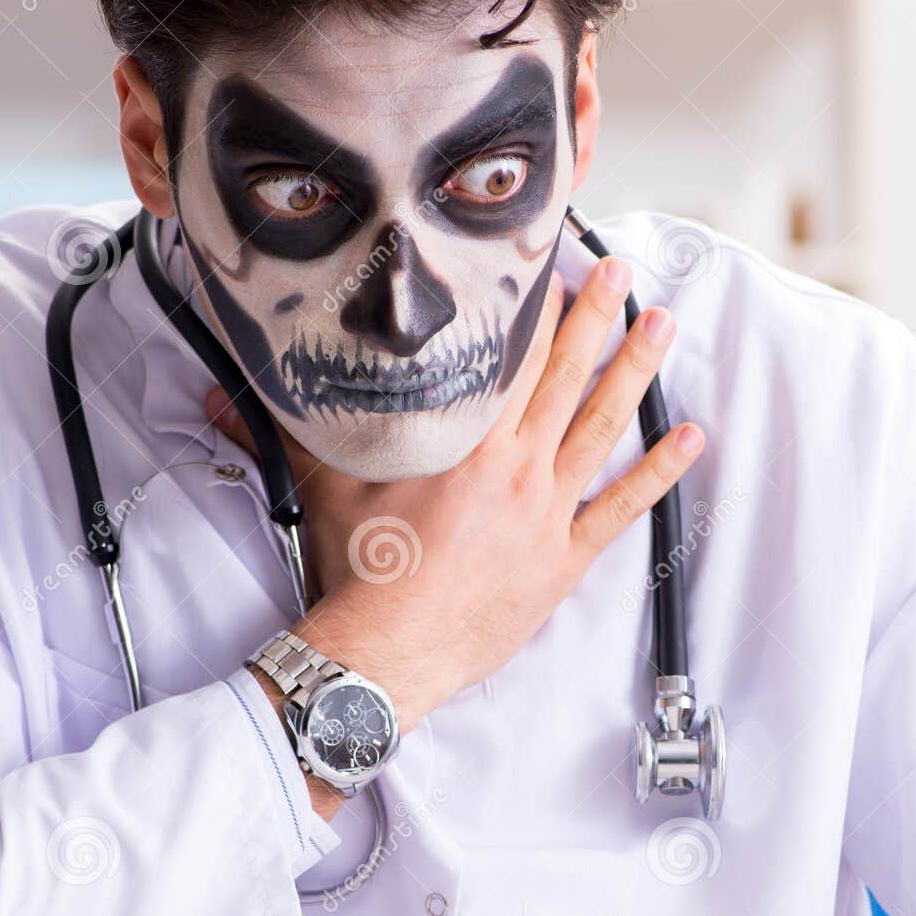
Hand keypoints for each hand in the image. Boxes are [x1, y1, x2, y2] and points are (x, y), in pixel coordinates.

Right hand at [216, 256, 703, 741]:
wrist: (387, 653)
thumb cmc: (357, 569)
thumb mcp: (323, 486)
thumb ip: (288, 427)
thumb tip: (225, 391)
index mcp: (465, 439)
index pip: (511, 355)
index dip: (535, 305)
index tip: (552, 262)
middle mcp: (516, 465)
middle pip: (567, 374)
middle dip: (596, 315)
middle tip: (619, 270)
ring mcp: (547, 511)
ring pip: (603, 425)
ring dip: (636, 370)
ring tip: (662, 323)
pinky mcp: (564, 557)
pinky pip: (622, 508)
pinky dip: (658, 473)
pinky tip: (690, 438)